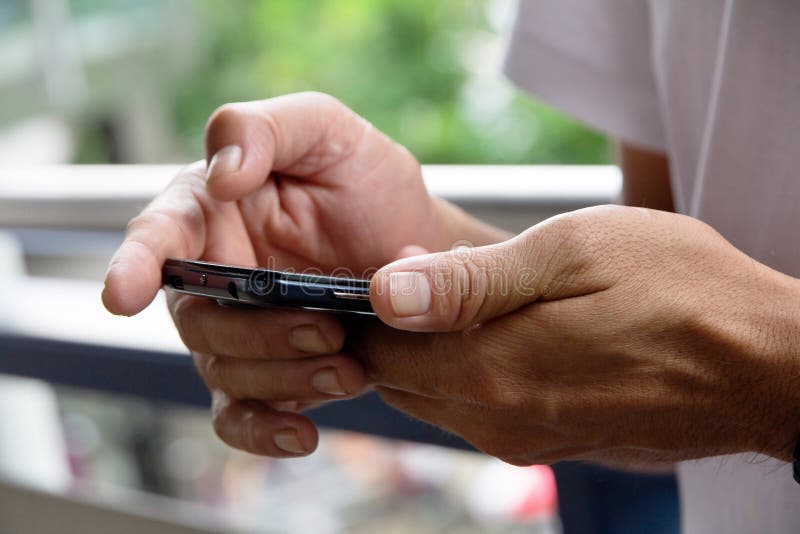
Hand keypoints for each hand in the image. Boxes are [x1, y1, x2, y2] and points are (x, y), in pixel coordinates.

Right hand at [103, 92, 502, 456]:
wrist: (420, 247)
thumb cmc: (366, 182)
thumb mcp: (326, 131)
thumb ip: (264, 130)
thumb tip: (220, 174)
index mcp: (210, 210)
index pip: (158, 235)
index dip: (135, 264)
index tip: (122, 296)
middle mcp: (211, 274)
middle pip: (195, 318)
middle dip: (257, 332)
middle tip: (327, 328)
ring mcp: (237, 330)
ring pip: (224, 369)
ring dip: (282, 376)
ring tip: (348, 367)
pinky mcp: (269, 375)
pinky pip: (240, 415)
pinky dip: (263, 431)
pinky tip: (302, 434)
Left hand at [351, 206, 799, 466]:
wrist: (766, 364)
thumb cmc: (680, 291)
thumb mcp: (572, 253)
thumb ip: (471, 280)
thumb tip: (385, 291)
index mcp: (494, 373)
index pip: (380, 354)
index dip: (364, 310)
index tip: (375, 269)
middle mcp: (500, 422)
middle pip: (401, 380)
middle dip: (393, 332)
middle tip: (420, 272)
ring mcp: (529, 439)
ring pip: (438, 395)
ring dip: (432, 350)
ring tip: (464, 293)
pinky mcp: (554, 441)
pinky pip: (481, 408)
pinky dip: (469, 369)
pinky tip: (505, 327)